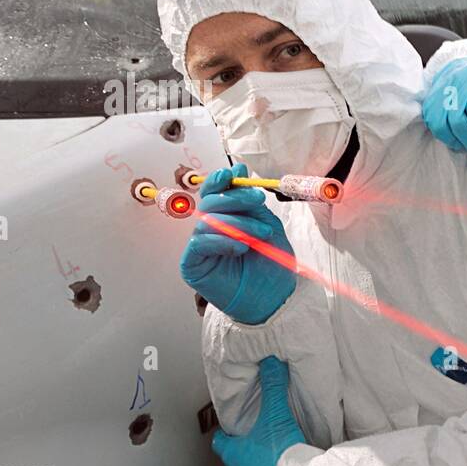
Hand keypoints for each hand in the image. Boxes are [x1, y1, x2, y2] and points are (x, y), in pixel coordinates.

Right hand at [180, 163, 296, 323]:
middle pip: (209, 202)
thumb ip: (252, 203)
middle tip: (258, 201)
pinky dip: (222, 241)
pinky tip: (240, 248)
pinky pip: (199, 243)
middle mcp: (209, 229)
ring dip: (237, 224)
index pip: (214, 191)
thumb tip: (237, 168)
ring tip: (260, 235)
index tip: (235, 173)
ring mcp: (199, 246)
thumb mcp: (267, 224)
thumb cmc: (271, 264)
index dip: (220, 180)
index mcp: (225, 217)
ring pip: (207, 221)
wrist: (274, 298)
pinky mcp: (192, 264)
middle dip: (234, 197)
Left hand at [211, 356, 306, 465]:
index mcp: (233, 454)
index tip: (236, 429)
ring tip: (278, 463)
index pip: (220, 441)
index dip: (227, 434)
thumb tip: (270, 361)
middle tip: (263, 443)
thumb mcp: (276, 415)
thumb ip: (273, 387)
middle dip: (247, 454)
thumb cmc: (279, 456)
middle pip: (236, 462)